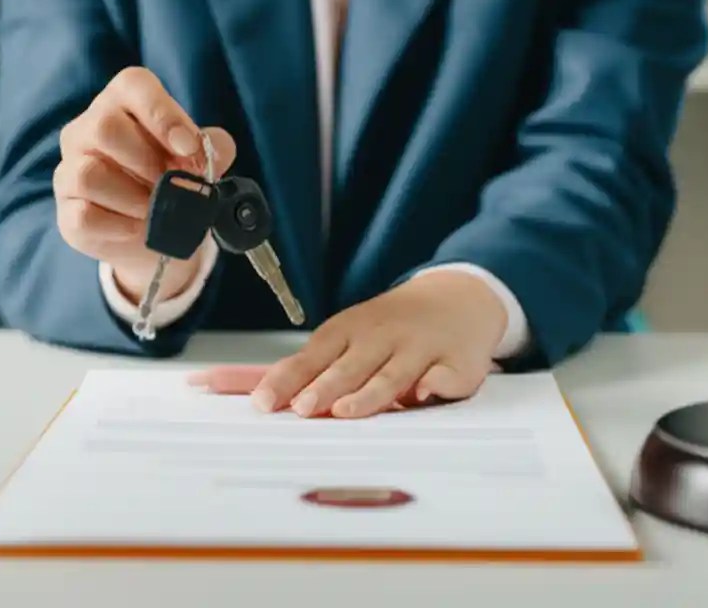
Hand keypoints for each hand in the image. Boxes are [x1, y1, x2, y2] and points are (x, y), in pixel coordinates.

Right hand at [55, 67, 235, 301]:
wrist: (157, 232)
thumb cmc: (173, 181)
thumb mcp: (199, 160)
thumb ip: (212, 148)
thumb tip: (213, 149)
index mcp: (122, 103)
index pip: (133, 85)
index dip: (162, 114)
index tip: (188, 147)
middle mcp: (86, 128)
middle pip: (104, 127)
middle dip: (147, 161)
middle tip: (172, 184)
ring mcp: (70, 168)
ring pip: (89, 174)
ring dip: (134, 197)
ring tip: (157, 210)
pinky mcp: (66, 211)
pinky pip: (84, 215)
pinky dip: (120, 227)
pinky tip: (140, 229)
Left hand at [188, 272, 507, 417]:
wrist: (460, 297)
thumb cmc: (388, 327)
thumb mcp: (345, 337)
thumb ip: (302, 370)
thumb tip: (247, 392)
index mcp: (348, 331)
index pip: (310, 356)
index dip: (284, 380)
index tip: (260, 403)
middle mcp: (381, 337)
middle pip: (348, 366)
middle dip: (322, 387)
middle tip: (300, 408)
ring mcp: (420, 349)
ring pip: (393, 374)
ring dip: (369, 393)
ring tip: (346, 410)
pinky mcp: (457, 363)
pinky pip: (447, 376)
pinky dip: (437, 384)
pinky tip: (426, 394)